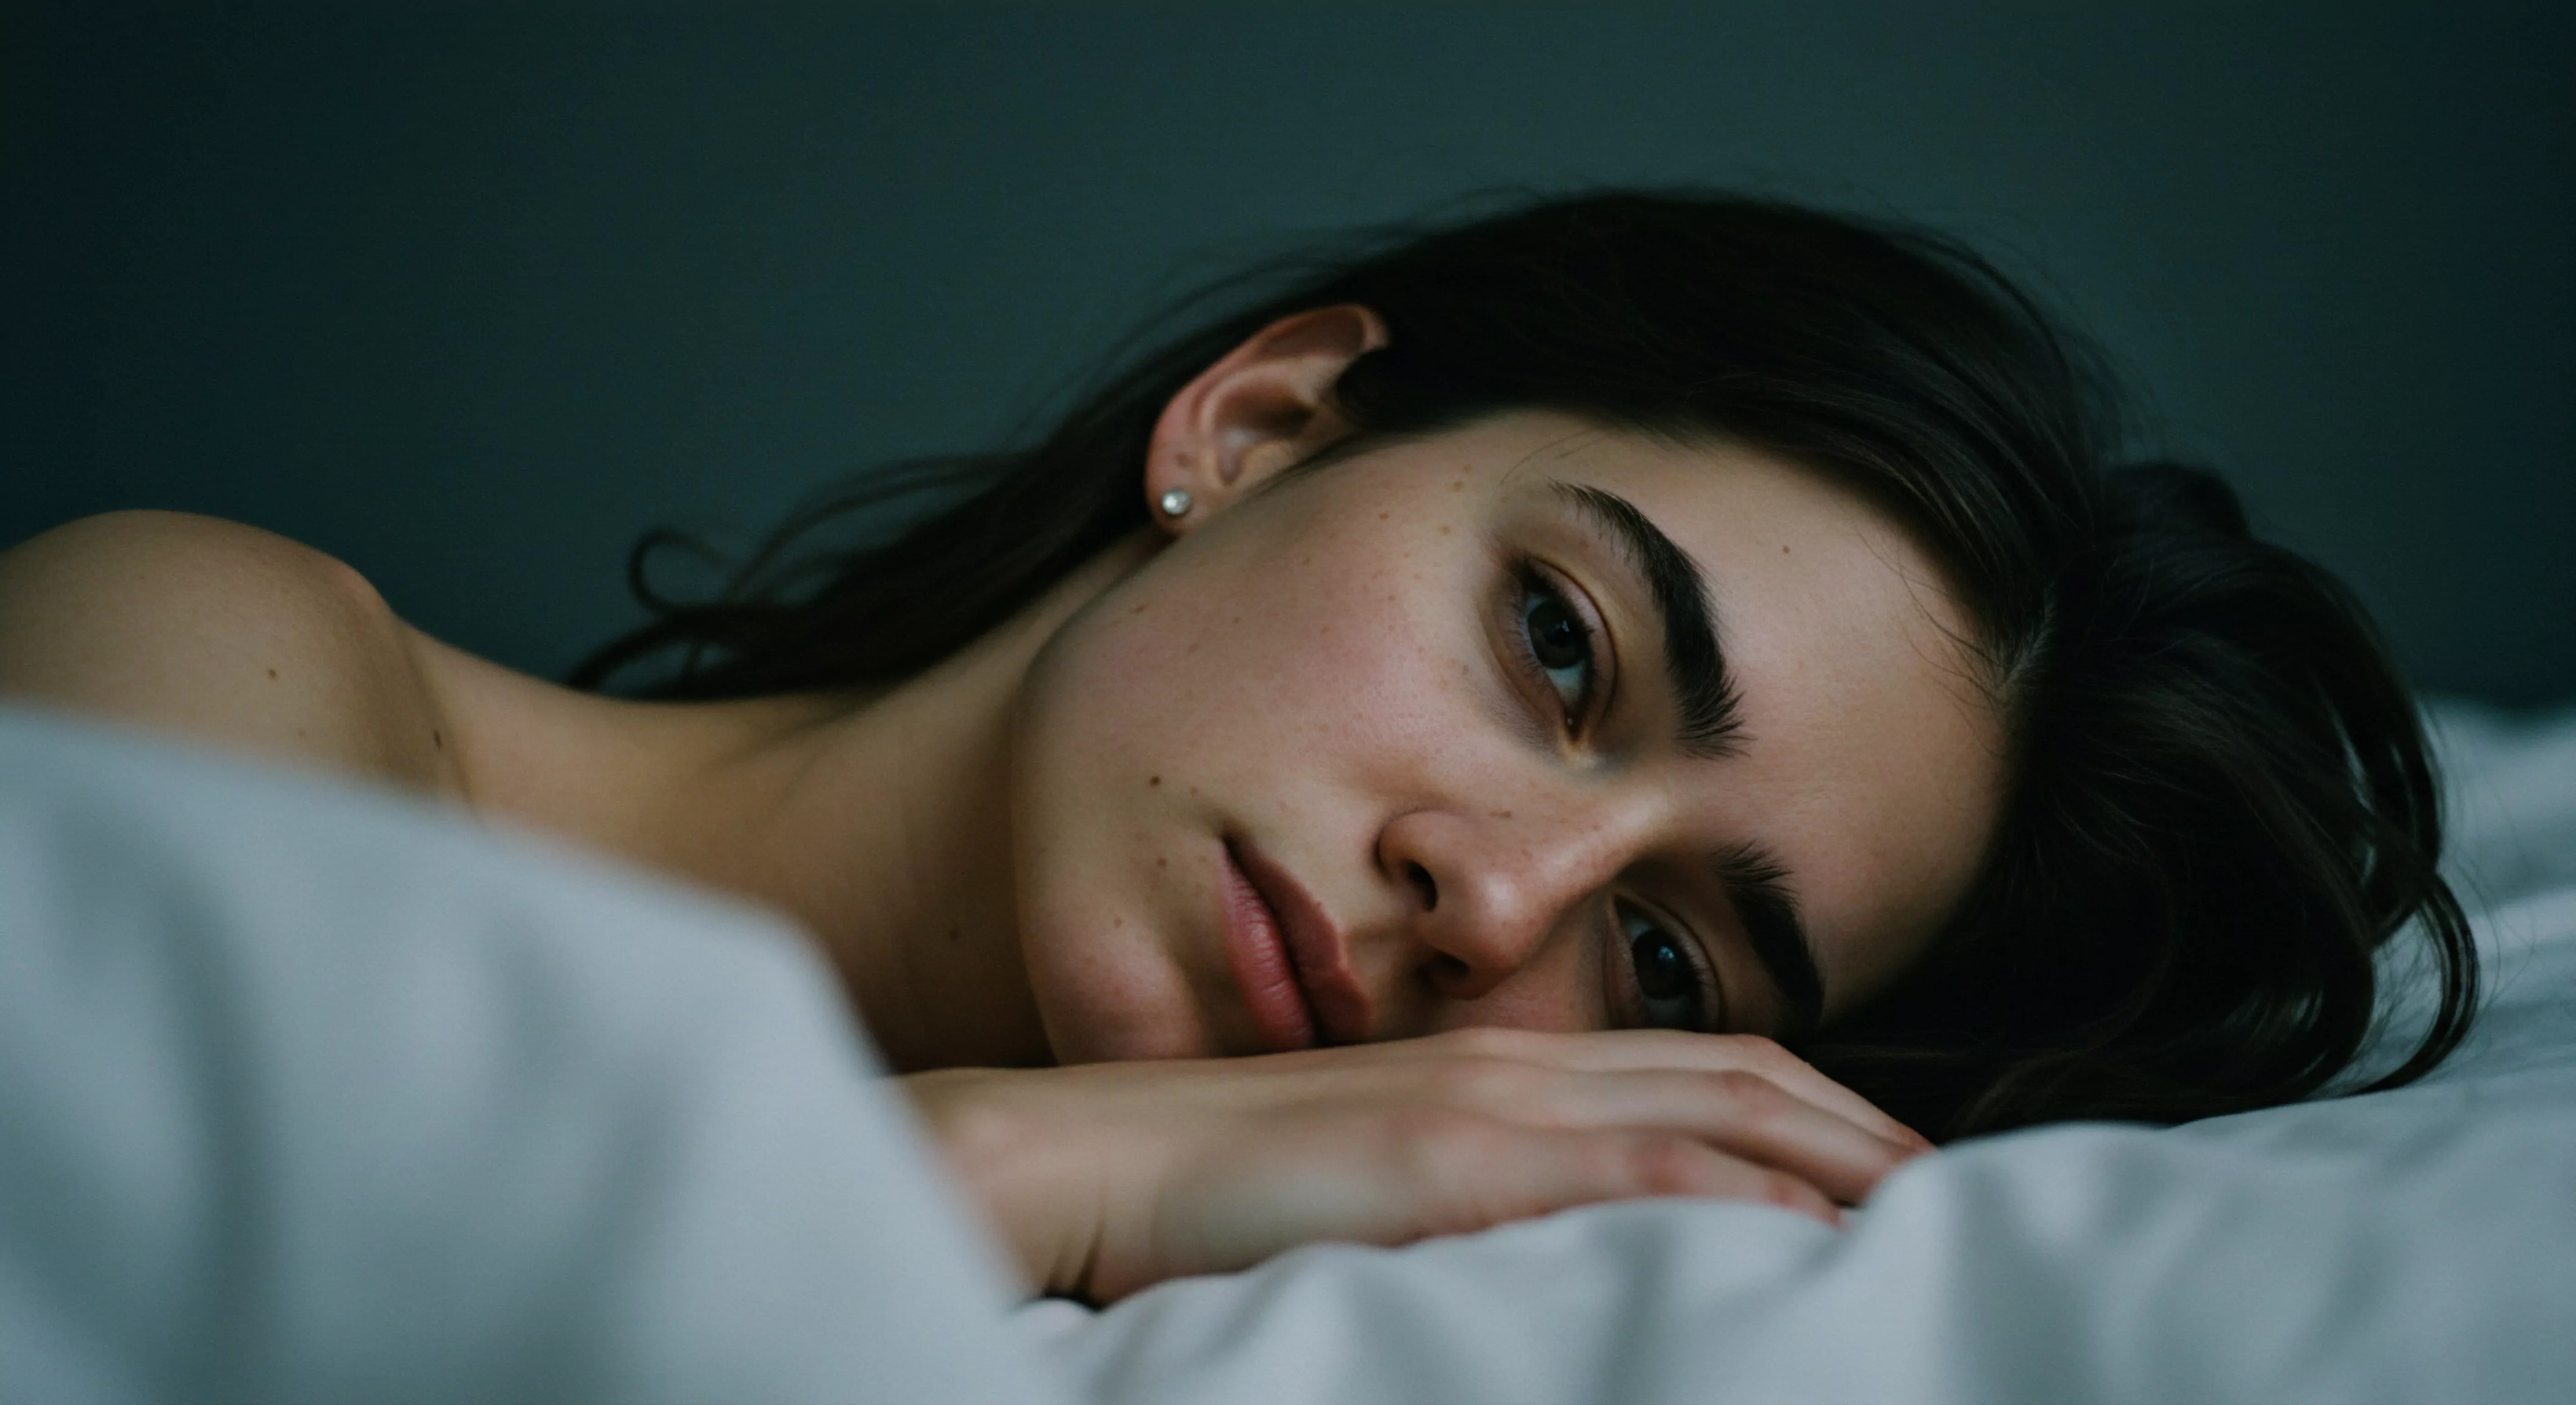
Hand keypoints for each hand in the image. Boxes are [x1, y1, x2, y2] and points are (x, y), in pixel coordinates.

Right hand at [902, 1027, 1932, 1302]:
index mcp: (1489, 1073)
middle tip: (1954, 1184)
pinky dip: (1719, 1197)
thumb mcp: (1360, 1185)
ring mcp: (1474, 1110)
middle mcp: (1505, 1073)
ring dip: (1824, 1158)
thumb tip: (1543, 1250)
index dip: (1806, 1106)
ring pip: (1698, 1114)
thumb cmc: (1203, 1188)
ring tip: (1924, 1205)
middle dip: (1853, 1130)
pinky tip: (1799, 1234)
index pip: (1688, 1066)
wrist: (1070, 1156)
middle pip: (1728, 1078)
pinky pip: (1614, 1175)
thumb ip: (1460, 1201)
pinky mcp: (1434, 1166)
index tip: (1889, 1159)